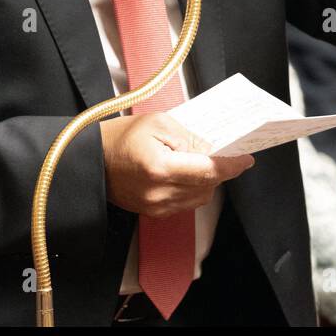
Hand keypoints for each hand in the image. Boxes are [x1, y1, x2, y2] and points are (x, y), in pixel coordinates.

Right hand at [100, 112, 252, 217]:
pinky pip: (184, 203)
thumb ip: (188, 137)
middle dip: (219, 170)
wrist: (90, 160)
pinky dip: (192, 188)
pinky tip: (186, 173)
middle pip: (206, 185)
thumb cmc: (119, 137)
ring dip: (206, 180)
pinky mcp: (152, 212)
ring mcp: (155, 207)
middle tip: (224, 153)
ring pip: (198, 197)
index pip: (208, 170)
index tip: (246, 159)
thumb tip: (211, 150)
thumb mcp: (157, 122)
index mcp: (160, 168)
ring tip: (201, 161)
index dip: (231, 165)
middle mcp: (159, 193)